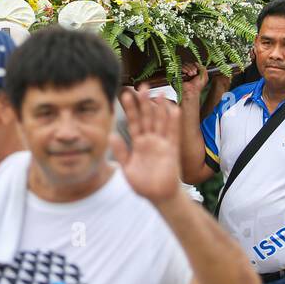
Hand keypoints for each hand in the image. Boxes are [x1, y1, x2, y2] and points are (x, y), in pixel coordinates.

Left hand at [111, 86, 181, 205]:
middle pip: (147, 118)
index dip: (131, 109)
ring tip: (160, 93)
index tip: (125, 94)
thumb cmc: (143, 184)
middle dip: (145, 103)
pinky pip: (173, 134)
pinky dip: (173, 123)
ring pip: (161, 122)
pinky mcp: (172, 151)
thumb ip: (121, 152)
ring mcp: (162, 144)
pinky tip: (173, 110)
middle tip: (142, 86)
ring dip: (161, 108)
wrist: (159, 197)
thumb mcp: (127, 168)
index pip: (133, 122)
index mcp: (138, 144)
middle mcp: (150, 140)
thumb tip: (111, 135)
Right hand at [180, 62, 208, 100]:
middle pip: (189, 64)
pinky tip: (186, 74)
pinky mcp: (178, 74)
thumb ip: (202, 68)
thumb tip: (196, 63)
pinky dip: (184, 69)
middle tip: (194, 74)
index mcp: (195, 73)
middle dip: (192, 68)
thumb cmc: (198, 86)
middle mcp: (188, 73)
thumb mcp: (204, 76)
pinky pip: (180, 67)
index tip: (197, 70)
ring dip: (189, 69)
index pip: (194, 64)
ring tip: (190, 75)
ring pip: (185, 65)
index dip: (196, 66)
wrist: (191, 90)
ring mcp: (183, 73)